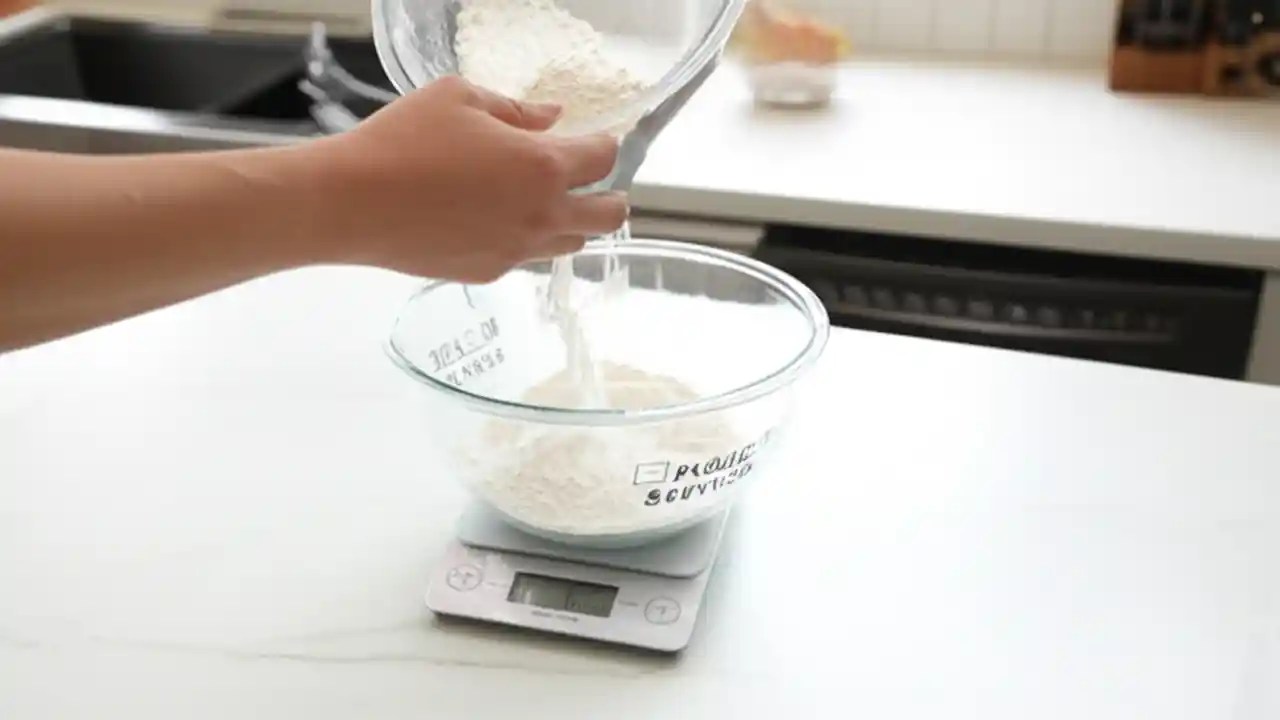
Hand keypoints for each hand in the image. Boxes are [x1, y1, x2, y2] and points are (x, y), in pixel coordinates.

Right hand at [308, 76, 627, 282]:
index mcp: (543, 167)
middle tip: (599, 185)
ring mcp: (516, 251)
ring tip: (546, 202)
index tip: (597, 140)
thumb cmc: (404, 140)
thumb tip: (551, 117)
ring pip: (570, 243)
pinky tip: (498, 220)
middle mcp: (541, 216)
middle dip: (613, 198)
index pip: (604, 159)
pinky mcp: (488, 272)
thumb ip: (516, 109)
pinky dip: (526, 240)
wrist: (353, 202)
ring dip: (570, 222)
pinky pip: (525, 257)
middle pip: (609, 217)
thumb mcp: (461, 98)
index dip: (606, 145)